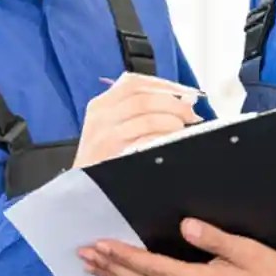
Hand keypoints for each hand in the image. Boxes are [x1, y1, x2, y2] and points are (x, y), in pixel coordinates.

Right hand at [72, 73, 203, 167]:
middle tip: (191, 115)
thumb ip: (138, 110)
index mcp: (100, 105)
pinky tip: (172, 143)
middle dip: (174, 104)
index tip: (187, 93)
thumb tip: (184, 101)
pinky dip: (164, 138)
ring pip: (147, 118)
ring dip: (172, 122)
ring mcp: (106, 137)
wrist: (83, 192)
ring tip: (182, 130)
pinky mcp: (114, 156)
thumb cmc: (103, 159)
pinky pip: (146, 141)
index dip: (164, 85)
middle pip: (144, 98)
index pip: (134, 83)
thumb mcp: (109, 127)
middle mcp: (100, 117)